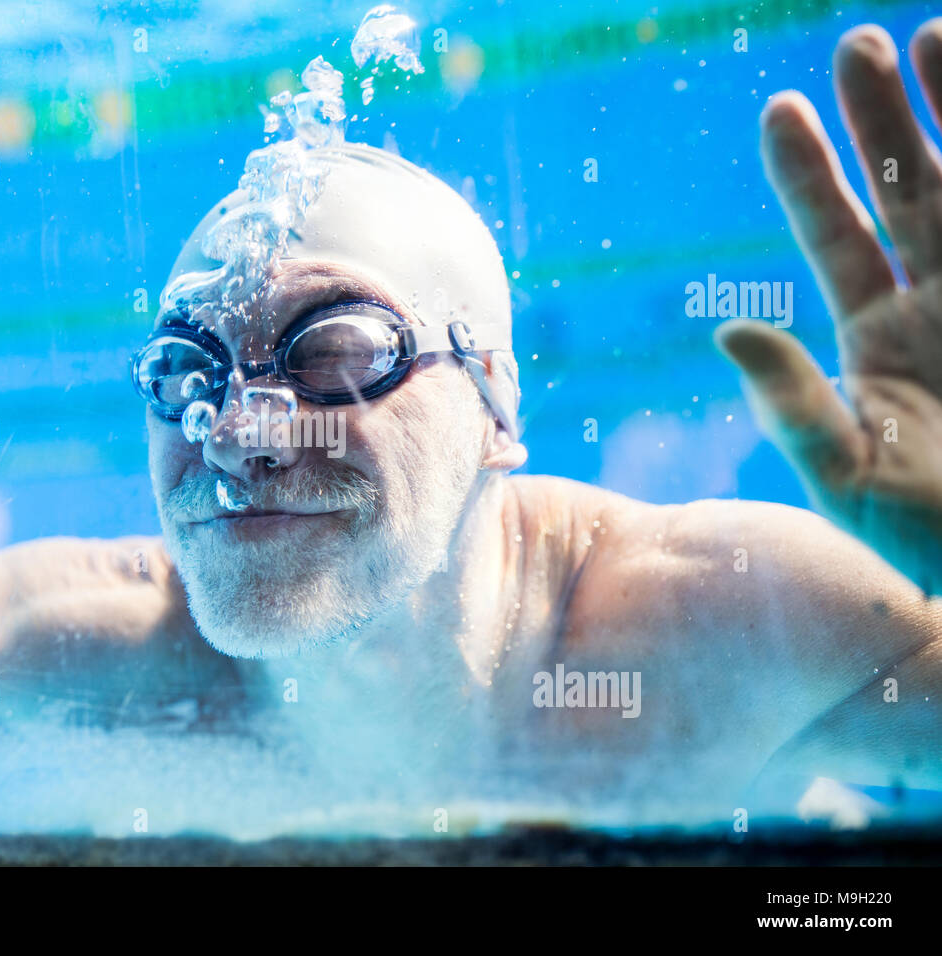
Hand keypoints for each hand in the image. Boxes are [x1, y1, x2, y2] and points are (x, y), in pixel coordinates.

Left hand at [717, 21, 941, 595]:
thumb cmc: (934, 542)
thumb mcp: (850, 478)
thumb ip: (792, 406)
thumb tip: (726, 333)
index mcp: (882, 341)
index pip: (836, 239)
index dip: (810, 176)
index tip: (780, 110)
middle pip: (908, 191)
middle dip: (885, 121)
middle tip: (856, 47)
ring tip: (932, 33)